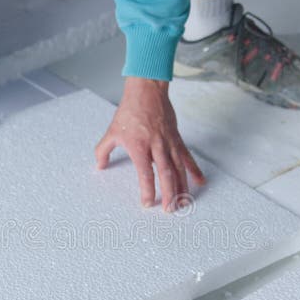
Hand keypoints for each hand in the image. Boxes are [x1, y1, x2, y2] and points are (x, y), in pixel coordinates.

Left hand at [95, 77, 204, 211]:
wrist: (147, 90)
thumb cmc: (129, 111)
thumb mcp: (112, 132)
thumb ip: (103, 151)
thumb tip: (99, 166)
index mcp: (139, 146)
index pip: (145, 173)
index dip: (147, 190)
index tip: (147, 203)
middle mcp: (156, 146)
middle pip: (166, 173)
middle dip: (169, 194)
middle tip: (169, 209)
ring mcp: (169, 142)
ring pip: (179, 168)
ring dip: (182, 187)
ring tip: (183, 203)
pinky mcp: (177, 138)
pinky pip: (187, 157)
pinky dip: (194, 170)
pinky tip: (200, 182)